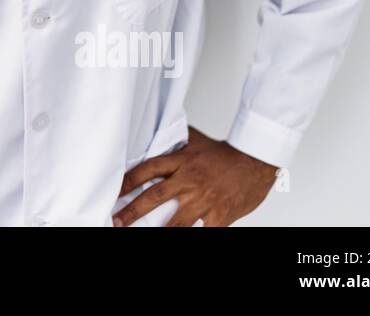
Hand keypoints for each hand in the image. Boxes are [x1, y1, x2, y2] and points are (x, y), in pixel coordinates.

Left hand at [112, 126, 278, 226]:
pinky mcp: (220, 214)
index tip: (113, 191)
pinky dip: (191, 235)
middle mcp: (189, 180)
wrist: (256, 161)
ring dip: (157, 231)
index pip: (147, 169)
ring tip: (139, 235)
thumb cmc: (225, 153)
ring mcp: (204, 199)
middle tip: (116, 221)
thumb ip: (175, 138)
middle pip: (155, 196)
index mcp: (181, 161)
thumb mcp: (196, 140)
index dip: (128, 180)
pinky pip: (202, 231)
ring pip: (176, 220)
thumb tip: (156, 131)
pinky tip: (177, 238)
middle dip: (132, 211)